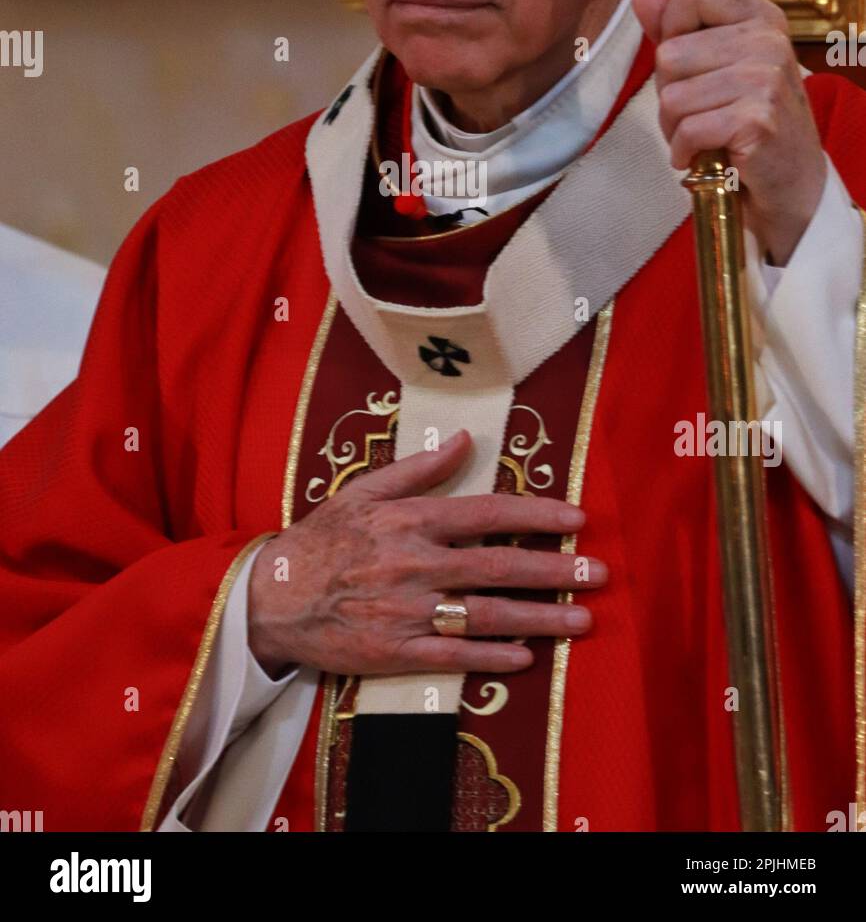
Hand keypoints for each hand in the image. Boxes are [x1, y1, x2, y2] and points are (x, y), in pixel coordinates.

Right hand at [248, 430, 606, 678]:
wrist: (272, 598)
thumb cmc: (322, 538)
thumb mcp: (364, 490)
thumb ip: (418, 468)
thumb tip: (465, 440)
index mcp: (410, 520)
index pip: (488, 512)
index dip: (537, 514)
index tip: (579, 519)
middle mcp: (416, 564)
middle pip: (499, 566)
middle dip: (556, 570)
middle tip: (599, 576)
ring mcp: (408, 612)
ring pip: (486, 615)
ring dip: (540, 618)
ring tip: (583, 620)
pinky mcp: (396, 653)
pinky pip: (453, 657)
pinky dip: (492, 657)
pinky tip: (526, 657)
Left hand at [633, 0, 825, 265]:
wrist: (792, 182)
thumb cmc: (747, 122)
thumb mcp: (714, 66)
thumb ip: (677, 29)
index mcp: (760, 17)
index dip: (673, 28)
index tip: (688, 63)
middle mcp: (768, 41)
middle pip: (670, 53)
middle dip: (670, 93)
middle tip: (702, 113)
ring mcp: (765, 79)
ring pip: (672, 97)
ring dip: (675, 128)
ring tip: (704, 137)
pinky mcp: (757, 121)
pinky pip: (687, 130)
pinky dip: (685, 151)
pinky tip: (706, 157)